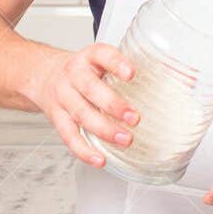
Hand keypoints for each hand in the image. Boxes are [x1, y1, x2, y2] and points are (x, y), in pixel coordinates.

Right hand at [25, 42, 139, 167]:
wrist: (43, 75)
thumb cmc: (82, 70)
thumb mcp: (99, 59)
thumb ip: (124, 69)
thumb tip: (169, 80)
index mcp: (88, 57)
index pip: (101, 54)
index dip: (116, 63)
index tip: (132, 73)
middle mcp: (73, 75)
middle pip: (90, 89)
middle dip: (114, 105)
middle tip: (135, 118)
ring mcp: (63, 97)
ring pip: (81, 114)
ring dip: (104, 129)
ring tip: (126, 139)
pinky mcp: (57, 118)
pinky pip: (69, 136)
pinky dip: (84, 150)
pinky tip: (100, 159)